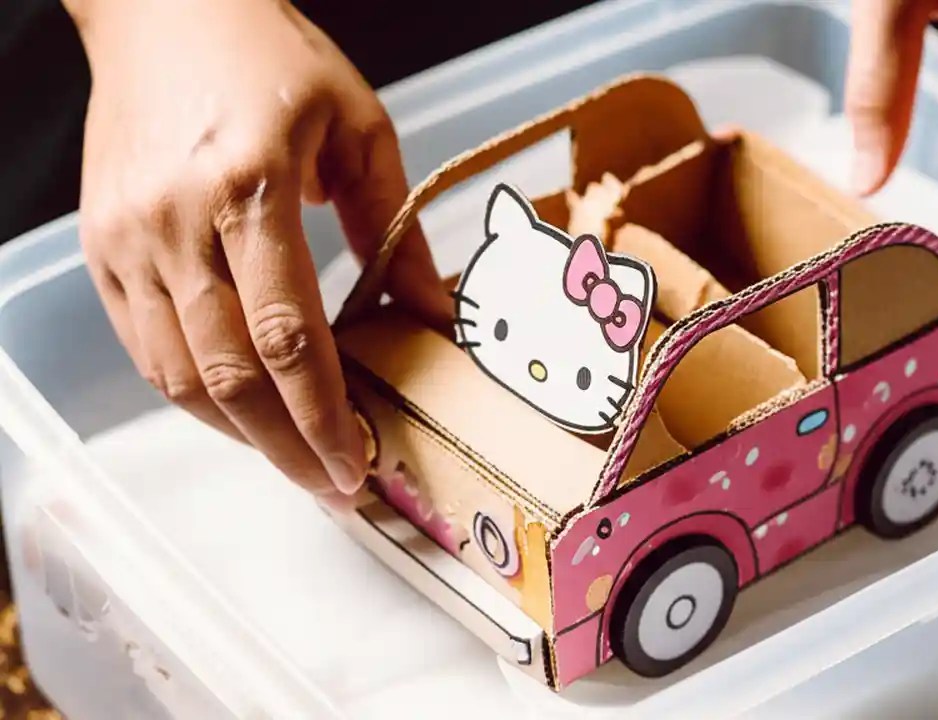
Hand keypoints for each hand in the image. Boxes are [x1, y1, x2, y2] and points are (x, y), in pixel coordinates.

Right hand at [66, 0, 450, 498]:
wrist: (164, 10)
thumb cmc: (270, 59)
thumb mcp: (359, 129)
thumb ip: (398, 231)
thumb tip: (438, 318)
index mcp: (249, 187)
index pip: (287, 336)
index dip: (324, 414)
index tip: (358, 464)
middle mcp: (175, 222)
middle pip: (228, 374)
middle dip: (285, 447)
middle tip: (333, 485)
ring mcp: (127, 239)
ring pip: (177, 374)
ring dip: (239, 434)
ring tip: (294, 459)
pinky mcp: (100, 247)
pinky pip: (145, 349)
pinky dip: (194, 395)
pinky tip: (241, 414)